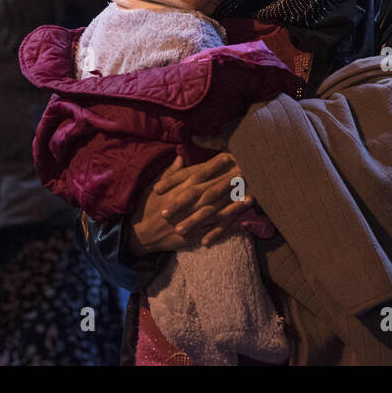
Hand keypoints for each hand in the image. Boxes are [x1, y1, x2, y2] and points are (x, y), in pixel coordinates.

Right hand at [126, 154, 254, 254]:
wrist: (140, 232)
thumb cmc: (147, 206)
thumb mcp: (156, 184)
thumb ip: (172, 172)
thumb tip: (182, 156)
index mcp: (180, 189)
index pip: (200, 174)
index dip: (215, 166)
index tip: (229, 156)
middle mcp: (188, 204)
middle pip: (213, 191)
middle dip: (230, 182)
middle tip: (247, 173)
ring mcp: (192, 220)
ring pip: (217, 212)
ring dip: (234, 206)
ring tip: (251, 198)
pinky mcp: (194, 236)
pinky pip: (214, 231)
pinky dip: (228, 229)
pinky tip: (243, 225)